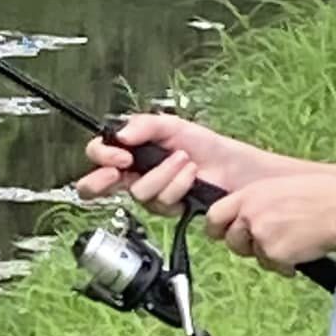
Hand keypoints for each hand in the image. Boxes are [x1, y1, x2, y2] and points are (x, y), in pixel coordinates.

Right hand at [75, 112, 262, 216]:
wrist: (236, 169)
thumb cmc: (207, 146)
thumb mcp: (173, 126)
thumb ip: (144, 125)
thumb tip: (120, 135)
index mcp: (133, 150)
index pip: (99, 154)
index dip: (102, 156)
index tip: (121, 157)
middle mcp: (136, 173)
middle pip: (99, 185)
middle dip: (101, 181)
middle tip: (118, 172)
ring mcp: (152, 193)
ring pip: (139, 192)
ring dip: (164, 174)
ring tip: (185, 161)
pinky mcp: (168, 209)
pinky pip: (161, 204)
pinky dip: (178, 187)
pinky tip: (191, 178)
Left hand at [204, 172, 335, 274]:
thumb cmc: (323, 195)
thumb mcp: (281, 186)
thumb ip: (259, 200)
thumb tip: (248, 214)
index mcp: (251, 194)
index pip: (214, 215)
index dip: (217, 227)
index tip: (224, 232)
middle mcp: (250, 214)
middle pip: (231, 240)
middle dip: (246, 245)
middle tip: (266, 243)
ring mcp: (261, 235)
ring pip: (253, 255)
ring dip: (268, 255)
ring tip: (292, 243)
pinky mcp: (274, 253)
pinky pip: (272, 265)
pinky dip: (285, 264)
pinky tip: (301, 252)